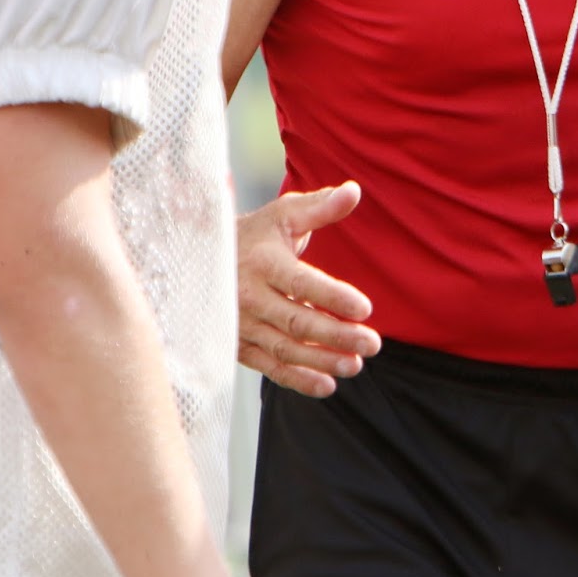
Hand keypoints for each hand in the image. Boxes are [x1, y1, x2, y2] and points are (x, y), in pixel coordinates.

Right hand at [236, 181, 381, 397]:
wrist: (204, 259)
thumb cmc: (256, 234)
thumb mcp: (284, 214)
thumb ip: (320, 207)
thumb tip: (354, 191)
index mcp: (264, 262)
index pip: (303, 283)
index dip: (334, 297)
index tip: (366, 308)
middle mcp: (251, 296)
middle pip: (298, 322)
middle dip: (338, 336)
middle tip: (373, 343)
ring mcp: (243, 325)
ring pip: (286, 349)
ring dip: (323, 361)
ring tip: (357, 364)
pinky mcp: (240, 346)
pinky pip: (270, 367)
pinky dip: (298, 380)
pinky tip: (328, 385)